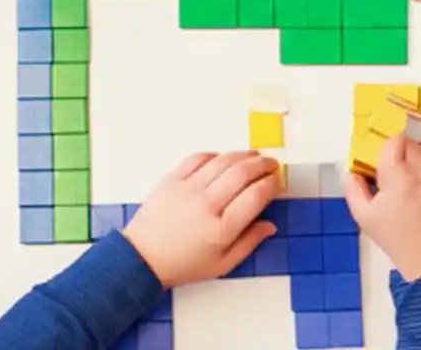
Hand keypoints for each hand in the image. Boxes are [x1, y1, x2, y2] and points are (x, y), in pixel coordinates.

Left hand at [122, 152, 279, 287]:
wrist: (143, 258)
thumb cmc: (184, 264)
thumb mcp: (222, 264)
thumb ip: (249, 243)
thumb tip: (270, 225)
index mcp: (221, 229)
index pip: (255, 196)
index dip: (271, 184)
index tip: (277, 181)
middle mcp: (205, 204)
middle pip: (242, 173)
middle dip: (262, 165)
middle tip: (271, 164)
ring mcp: (187, 189)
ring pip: (222, 161)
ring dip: (243, 155)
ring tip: (254, 156)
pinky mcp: (172, 179)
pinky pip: (198, 158)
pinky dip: (216, 154)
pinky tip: (224, 159)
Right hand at [345, 137, 420, 280]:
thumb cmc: (400, 240)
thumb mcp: (364, 217)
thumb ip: (353, 188)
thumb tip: (353, 172)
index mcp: (400, 178)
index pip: (393, 142)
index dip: (385, 154)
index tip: (384, 167)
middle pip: (409, 143)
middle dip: (400, 156)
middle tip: (396, 178)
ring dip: (418, 158)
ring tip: (413, 181)